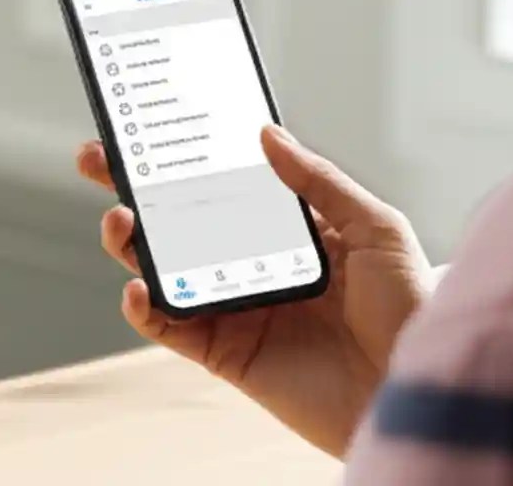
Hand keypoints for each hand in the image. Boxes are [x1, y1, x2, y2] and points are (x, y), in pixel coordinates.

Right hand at [76, 125, 431, 457]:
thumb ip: (318, 182)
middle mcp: (253, 263)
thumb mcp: (375, 228)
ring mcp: (235, 306)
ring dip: (129, 243)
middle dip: (132, 188)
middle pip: (177, 220)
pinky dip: (145, 308)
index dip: (182, 158)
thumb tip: (266, 134)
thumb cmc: (410, 308)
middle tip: (98, 158)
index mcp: (286, 230)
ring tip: (120, 219)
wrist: (414, 385)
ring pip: (162, 269)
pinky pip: (171, 328)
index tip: (148, 126)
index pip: (221, 185)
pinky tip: (139, 287)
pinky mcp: (225, 352)